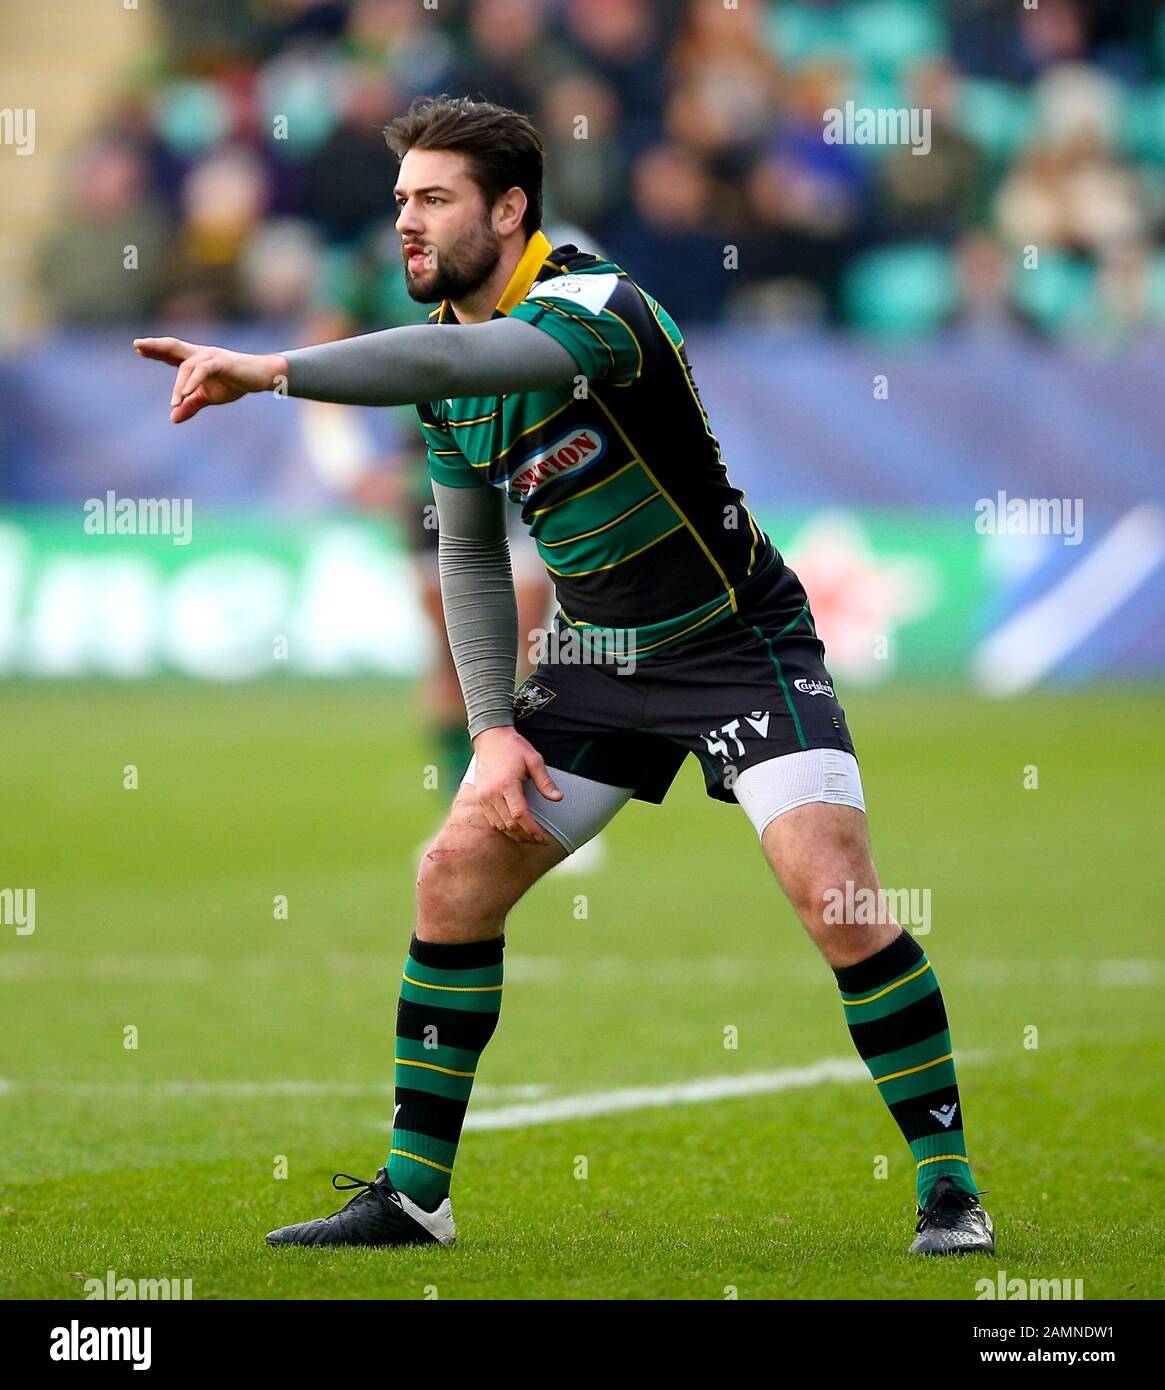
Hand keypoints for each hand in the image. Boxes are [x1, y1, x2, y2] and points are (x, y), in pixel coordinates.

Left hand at [133, 337, 288, 423]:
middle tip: (138, 344)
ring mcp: (211, 356)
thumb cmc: (235, 383)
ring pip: (187, 365)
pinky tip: (184, 393)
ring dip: (179, 385)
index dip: (155, 351)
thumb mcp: (208, 397)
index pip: (171, 353)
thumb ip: (191, 405)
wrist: (261, 377)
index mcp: (195, 360)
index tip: (139, 348)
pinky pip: (203, 370)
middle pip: (173, 346)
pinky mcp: (222, 362)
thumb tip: (173, 418)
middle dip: (156, 346)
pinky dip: (192, 381)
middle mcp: (200, 354)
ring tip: (174, 401)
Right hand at [472, 726, 562, 844]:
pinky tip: (516, 829)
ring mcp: (483, 797)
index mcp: (506, 784)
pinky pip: (492, 820)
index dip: (533, 830)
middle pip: (509, 825)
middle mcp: (491, 793)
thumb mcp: (534, 760)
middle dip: (526, 836)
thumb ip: (545, 781)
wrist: (490, 738)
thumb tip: (558, 798)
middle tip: (541, 841)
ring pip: (499, 826)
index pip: (520, 815)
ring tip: (531, 838)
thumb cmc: (514, 747)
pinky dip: (504, 828)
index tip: (544, 838)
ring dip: (516, 835)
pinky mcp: (479, 798)